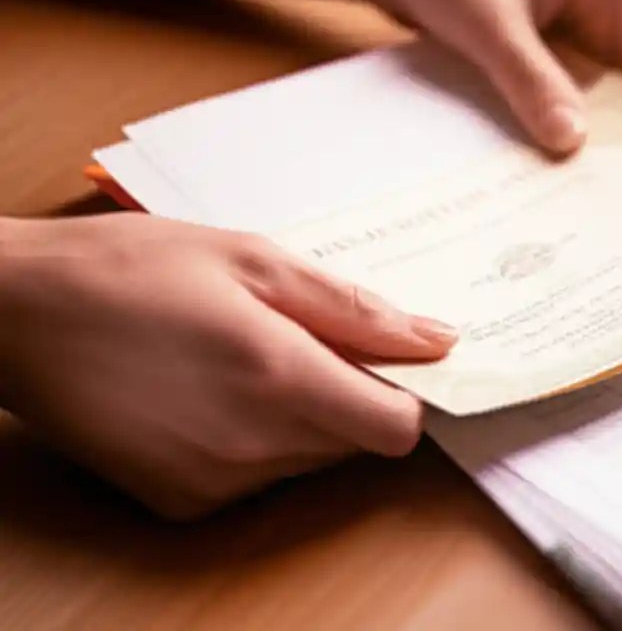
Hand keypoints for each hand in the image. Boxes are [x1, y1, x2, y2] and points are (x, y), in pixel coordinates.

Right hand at [0, 214, 455, 518]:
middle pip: (356, 443)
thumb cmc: (130, 269)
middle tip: (305, 338)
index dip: (408, 395)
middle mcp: (253, 447)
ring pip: (308, 462)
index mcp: (281, 379)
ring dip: (304, 417)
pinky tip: (210, 391)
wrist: (13, 311)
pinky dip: (255, 442)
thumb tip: (437, 340)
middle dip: (352, 395)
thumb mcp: (253, 260)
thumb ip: (354, 309)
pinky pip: (255, 479)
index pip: (398, 429)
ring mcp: (212, 483)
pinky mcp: (177, 502)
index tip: (394, 360)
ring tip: (246, 355)